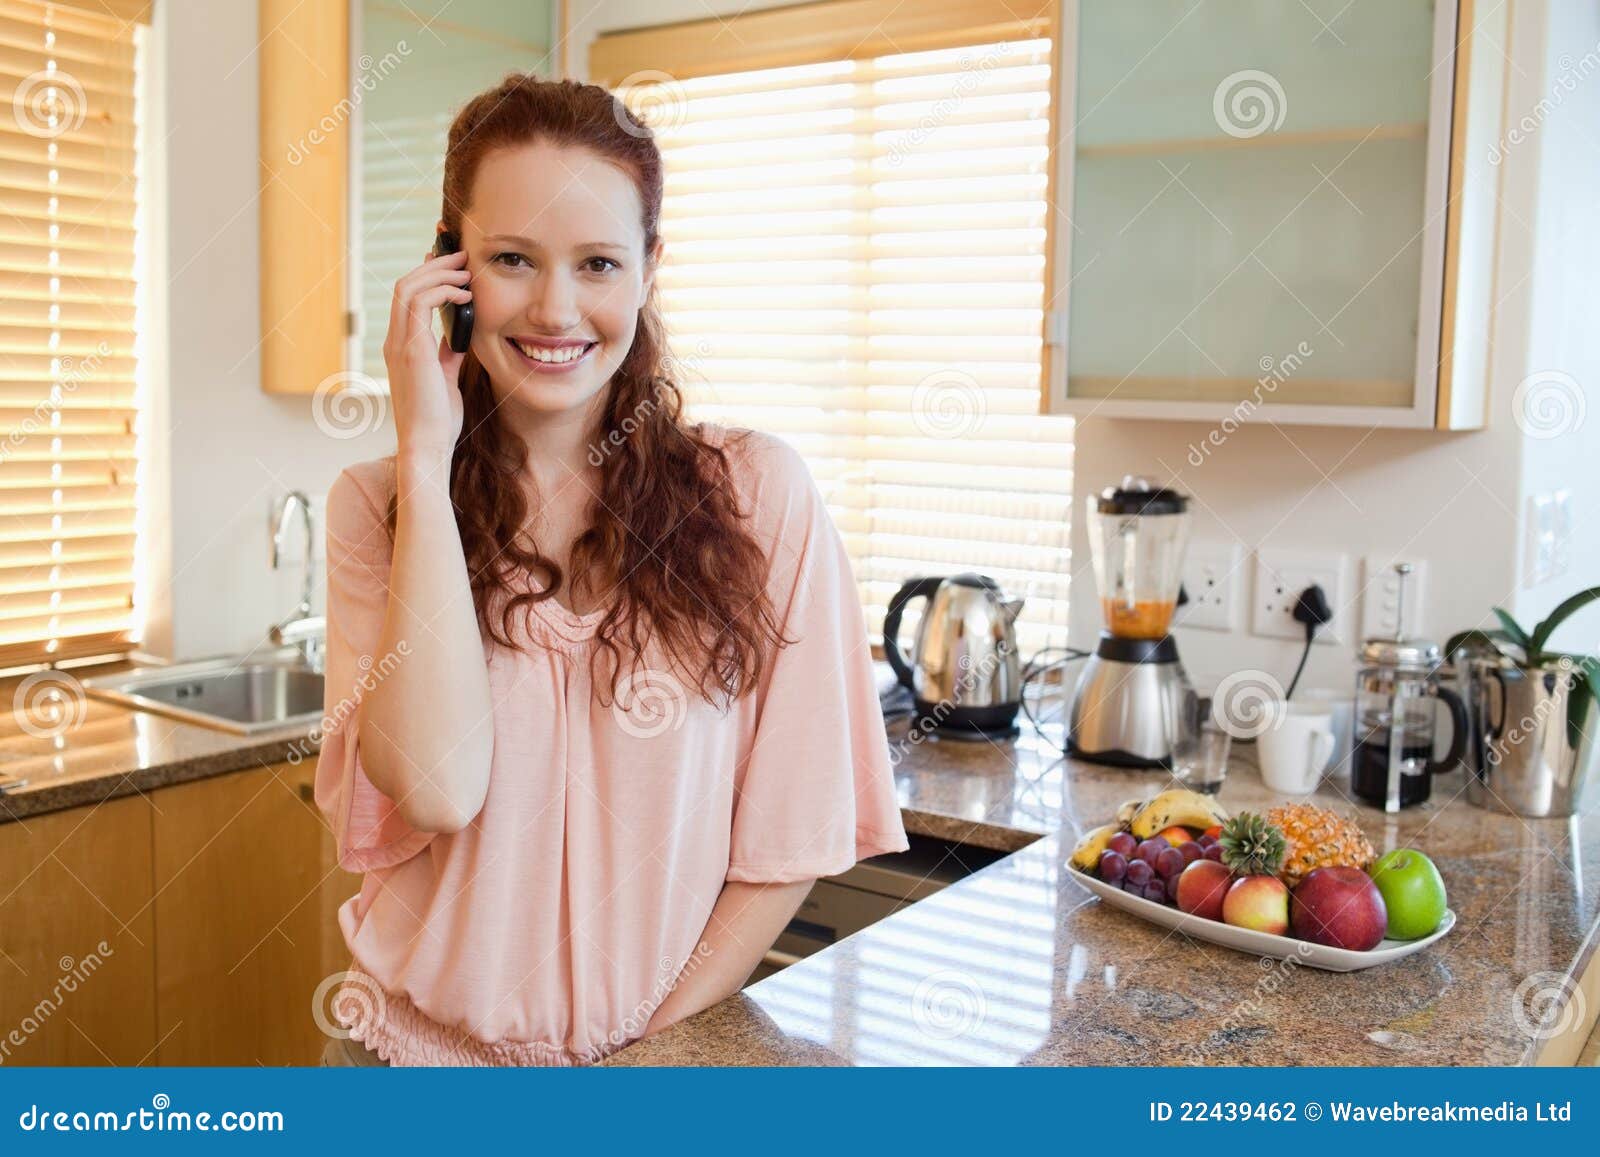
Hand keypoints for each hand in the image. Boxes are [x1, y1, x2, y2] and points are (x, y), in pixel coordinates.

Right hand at [384, 247, 471, 459]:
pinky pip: (419, 303)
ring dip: (439, 272)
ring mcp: (399, 344)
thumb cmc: (438, 419)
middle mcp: (395, 340)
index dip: (426, 274)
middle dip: (434, 263)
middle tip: (460, 254)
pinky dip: (442, 291)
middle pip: (407, 284)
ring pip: (409, 287)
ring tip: (466, 270)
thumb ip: (447, 354)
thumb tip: (457, 336)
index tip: (449, 263)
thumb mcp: (445, 378)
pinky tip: (465, 295)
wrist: (428, 445)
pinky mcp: (410, 350)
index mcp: (401, 346)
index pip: (408, 298)